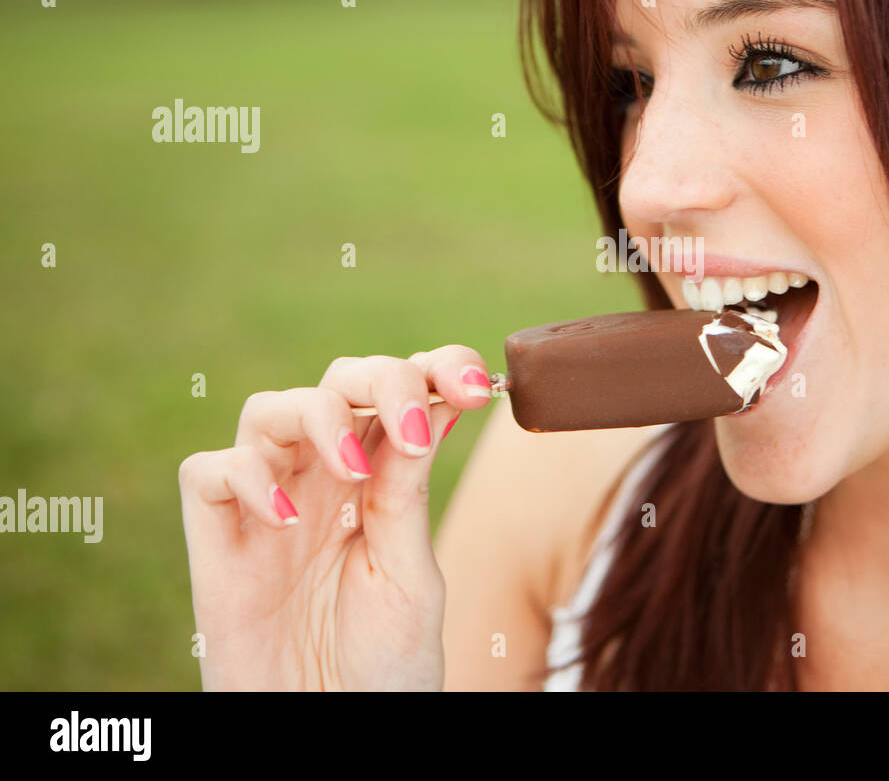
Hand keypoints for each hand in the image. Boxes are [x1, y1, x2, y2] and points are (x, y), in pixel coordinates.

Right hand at [178, 346, 493, 689]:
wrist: (336, 731)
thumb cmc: (382, 664)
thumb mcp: (409, 573)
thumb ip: (410, 492)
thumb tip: (440, 401)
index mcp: (380, 479)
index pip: (400, 390)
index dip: (434, 367)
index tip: (473, 386)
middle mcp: (322, 480)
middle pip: (337, 380)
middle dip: (381, 379)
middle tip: (415, 421)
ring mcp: (266, 505)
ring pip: (268, 407)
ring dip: (317, 417)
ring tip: (354, 471)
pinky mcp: (216, 544)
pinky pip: (205, 472)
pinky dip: (244, 477)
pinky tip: (287, 519)